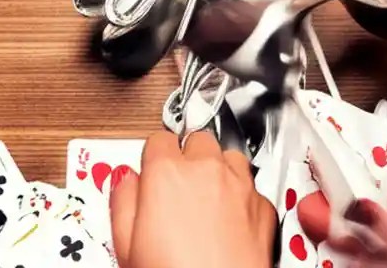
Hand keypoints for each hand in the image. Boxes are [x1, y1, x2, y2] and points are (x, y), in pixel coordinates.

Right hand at [110, 131, 274, 267]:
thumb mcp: (126, 245)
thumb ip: (123, 202)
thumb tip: (125, 182)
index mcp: (167, 174)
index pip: (158, 140)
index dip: (153, 157)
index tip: (152, 171)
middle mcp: (207, 171)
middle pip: (197, 140)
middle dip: (187, 157)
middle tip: (178, 186)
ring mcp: (240, 186)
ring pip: (229, 156)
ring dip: (218, 169)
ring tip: (205, 199)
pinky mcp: (263, 206)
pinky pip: (250, 186)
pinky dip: (240, 195)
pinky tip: (228, 219)